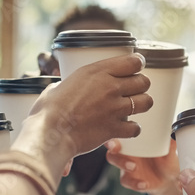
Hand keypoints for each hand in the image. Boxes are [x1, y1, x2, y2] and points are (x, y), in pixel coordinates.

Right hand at [14, 54, 150, 177]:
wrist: (50, 132)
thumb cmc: (48, 110)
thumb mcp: (57, 86)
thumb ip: (66, 85)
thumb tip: (60, 89)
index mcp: (97, 72)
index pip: (133, 61)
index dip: (137, 64)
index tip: (135, 67)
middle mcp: (110, 87)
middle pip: (144, 81)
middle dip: (141, 85)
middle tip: (133, 90)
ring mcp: (115, 108)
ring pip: (146, 102)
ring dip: (141, 104)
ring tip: (133, 107)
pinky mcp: (114, 128)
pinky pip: (136, 128)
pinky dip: (133, 129)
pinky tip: (126, 128)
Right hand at [105, 137, 182, 194]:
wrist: (169, 178)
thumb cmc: (166, 159)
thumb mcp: (171, 150)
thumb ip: (170, 143)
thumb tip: (173, 133)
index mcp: (136, 140)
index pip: (121, 132)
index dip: (116, 131)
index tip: (119, 132)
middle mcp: (128, 151)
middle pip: (112, 146)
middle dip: (112, 146)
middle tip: (117, 148)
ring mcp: (127, 165)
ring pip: (115, 162)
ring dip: (121, 163)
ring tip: (133, 167)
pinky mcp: (130, 179)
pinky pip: (126, 180)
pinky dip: (134, 182)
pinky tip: (144, 183)